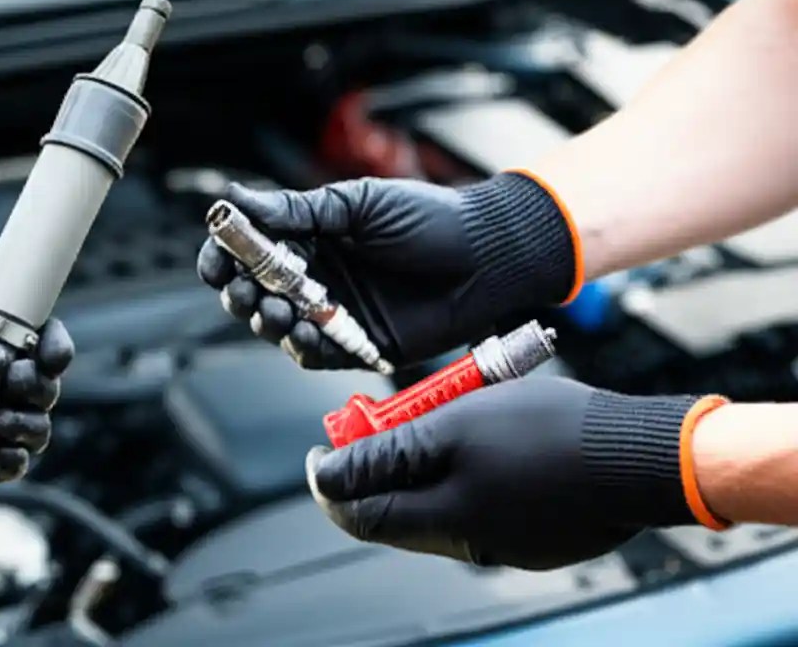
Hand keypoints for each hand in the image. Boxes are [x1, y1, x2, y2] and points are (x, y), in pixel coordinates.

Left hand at [0, 315, 72, 506]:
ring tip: (7, 421)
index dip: (46, 343)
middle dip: (40, 386)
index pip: (18, 342)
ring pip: (21, 431)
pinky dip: (10, 464)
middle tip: (20, 386)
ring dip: (30, 425)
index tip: (53, 349)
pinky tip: (1, 456)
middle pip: (30, 388)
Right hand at [196, 173, 576, 367]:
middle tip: (239, 289)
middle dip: (236, 292)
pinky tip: (304, 332)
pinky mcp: (356, 345)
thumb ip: (296, 209)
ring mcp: (334, 312)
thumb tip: (235, 198)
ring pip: (277, 325)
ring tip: (274, 310)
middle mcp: (315, 276)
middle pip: (253, 290)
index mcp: (310, 237)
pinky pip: (315, 352)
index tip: (216, 259)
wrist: (487, 257)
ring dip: (265, 319)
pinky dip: (302, 345)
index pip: (250, 249)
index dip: (225, 256)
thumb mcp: (358, 204)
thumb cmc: (430, 220)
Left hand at [306, 378, 706, 569]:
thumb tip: (331, 472)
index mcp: (442, 522)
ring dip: (420, 470)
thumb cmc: (547, 433)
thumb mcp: (454, 425)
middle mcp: (468, 544)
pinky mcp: (537, 536)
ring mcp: (506, 544)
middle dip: (376, 469)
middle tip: (374, 423)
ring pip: (438, 510)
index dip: (331, 484)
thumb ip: (388, 453)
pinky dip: (463, 478)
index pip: (360, 516)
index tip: (321, 451)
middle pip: (396, 514)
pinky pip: (480, 509)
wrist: (643, 456)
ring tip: (428, 420)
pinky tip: (478, 441)